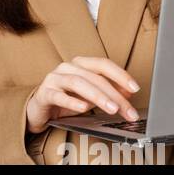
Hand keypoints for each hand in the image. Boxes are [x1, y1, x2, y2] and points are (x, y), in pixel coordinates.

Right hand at [26, 56, 141, 133]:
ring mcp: (54, 79)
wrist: (38, 110)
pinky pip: (59, 96)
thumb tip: (128, 93)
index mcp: (80, 64)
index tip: (135, 88)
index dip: (121, 75)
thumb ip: (107, 92)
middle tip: (127, 110)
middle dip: (115, 94)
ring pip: (79, 83)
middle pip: (95, 77)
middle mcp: (67, 67)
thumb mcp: (89, 96)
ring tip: (112, 109)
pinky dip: (73, 102)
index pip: (103, 64)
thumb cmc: (65, 100)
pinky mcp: (44, 93)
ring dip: (98, 97)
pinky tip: (84, 108)